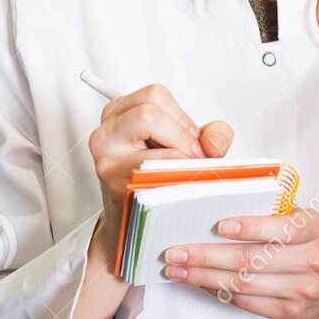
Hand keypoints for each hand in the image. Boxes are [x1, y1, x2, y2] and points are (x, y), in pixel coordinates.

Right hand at [85, 83, 233, 262]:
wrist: (133, 223)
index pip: (156, 96)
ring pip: (151, 146)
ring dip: (180, 163)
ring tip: (184, 176)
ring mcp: (107, 163)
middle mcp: (105, 135)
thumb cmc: (159, 179)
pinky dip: (176, 184)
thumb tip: (213, 145)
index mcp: (119, 114)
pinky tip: (178, 191)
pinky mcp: (115, 190)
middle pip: (149, 113)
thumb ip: (212, 136)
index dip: (182, 119)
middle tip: (191, 160)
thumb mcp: (184, 147)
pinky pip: (154, 180)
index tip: (191, 144)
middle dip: (181, 137)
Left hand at [164, 209, 318, 318]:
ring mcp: (302, 291)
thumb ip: (274, 212)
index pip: (282, 228)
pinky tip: (198, 282)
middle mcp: (312, 261)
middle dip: (208, 256)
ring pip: (244, 284)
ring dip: (204, 277)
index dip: (250, 227)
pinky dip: (218, 291)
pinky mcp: (290, 313)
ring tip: (178, 269)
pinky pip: (247, 302)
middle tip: (177, 251)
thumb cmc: (314, 245)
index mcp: (315, 230)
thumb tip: (220, 206)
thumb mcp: (305, 220)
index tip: (220, 226)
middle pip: (252, 260)